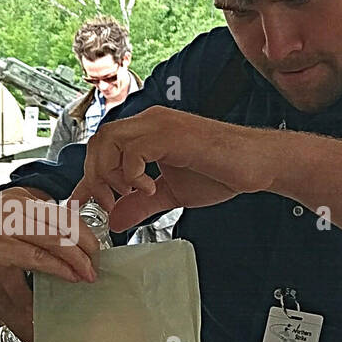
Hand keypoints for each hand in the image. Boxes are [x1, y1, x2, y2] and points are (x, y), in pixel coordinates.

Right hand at [0, 188, 83, 341]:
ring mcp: (8, 225)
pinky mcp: (0, 247)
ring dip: (80, 259)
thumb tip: (46, 238)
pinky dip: (61, 268)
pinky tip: (73, 277)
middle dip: (88, 244)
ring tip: (91, 273)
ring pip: (58, 240)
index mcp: (17, 197)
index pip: (61, 211)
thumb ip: (19, 224)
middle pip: (66, 223)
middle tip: (98, 260)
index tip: (92, 245)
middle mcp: (15, 206)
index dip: (81, 229)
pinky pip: (40, 258)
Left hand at [73, 107, 268, 233]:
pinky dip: (132, 174)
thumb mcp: (172, 193)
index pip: (103, 146)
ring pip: (109, 140)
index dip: (86, 176)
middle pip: (98, 140)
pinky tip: (148, 188)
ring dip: (109, 175)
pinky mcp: (173, 134)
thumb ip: (142, 204)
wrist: (260, 163)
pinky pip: (134, 149)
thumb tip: (116, 220)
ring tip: (125, 197)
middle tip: (109, 204)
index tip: (81, 204)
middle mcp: (150, 121)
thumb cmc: (223, 171)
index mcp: (147, 131)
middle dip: (94, 177)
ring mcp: (160, 124)